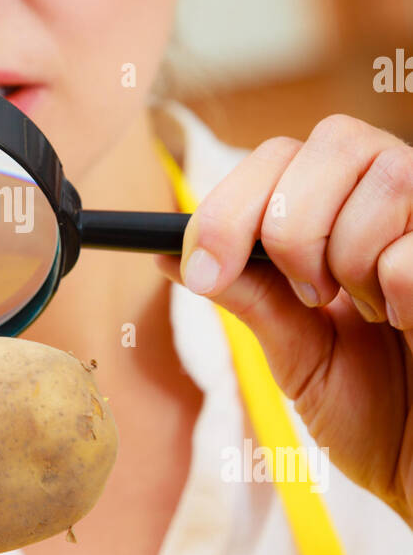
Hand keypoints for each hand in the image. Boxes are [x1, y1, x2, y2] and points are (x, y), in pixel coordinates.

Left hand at [154, 115, 412, 522]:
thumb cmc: (379, 415)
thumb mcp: (297, 354)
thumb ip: (250, 296)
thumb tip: (166, 253)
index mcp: (351, 212)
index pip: (283, 153)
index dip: (233, 203)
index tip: (205, 271)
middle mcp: (401, 202)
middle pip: (337, 139)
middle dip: (292, 223)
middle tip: (304, 294)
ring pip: (387, 177)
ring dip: (352, 259)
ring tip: (369, 314)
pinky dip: (397, 291)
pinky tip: (410, 324)